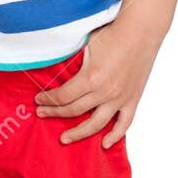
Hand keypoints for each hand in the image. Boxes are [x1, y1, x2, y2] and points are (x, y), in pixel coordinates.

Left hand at [33, 19, 162, 147]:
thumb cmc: (110, 34)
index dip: (48, 99)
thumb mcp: (84, 46)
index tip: (38, 99)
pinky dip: (114, 136)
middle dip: (54, 113)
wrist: (140, 32)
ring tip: (64, 138)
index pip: (63, 96)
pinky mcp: (133, 100)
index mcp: (91, 78)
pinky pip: (124, 124)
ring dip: (78, 133)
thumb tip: (52, 70)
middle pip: (74, 110)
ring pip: (96, 124)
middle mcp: (106, 92)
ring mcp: (121, 99)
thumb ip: (70, 62)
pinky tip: (104, 144)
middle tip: (41, 114)